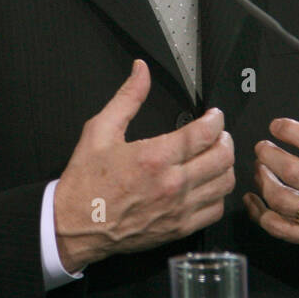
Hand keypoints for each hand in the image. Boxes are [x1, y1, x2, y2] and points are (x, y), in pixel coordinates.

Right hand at [54, 59, 234, 272]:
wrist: (74, 225)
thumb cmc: (85, 181)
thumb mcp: (100, 130)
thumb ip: (128, 97)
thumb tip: (141, 70)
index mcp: (154, 157)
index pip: (204, 133)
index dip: (216, 119)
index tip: (213, 115)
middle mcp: (171, 184)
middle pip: (222, 158)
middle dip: (224, 139)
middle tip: (217, 133)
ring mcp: (178, 209)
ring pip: (224, 184)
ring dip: (224, 166)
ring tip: (214, 156)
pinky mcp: (179, 228)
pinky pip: (215, 210)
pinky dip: (217, 194)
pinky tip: (206, 184)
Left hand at [243, 70, 298, 279]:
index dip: (291, 132)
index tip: (277, 125)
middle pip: (295, 174)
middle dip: (270, 155)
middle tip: (261, 146)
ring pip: (284, 202)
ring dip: (263, 181)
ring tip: (259, 168)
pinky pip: (283, 230)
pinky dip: (261, 214)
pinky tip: (255, 199)